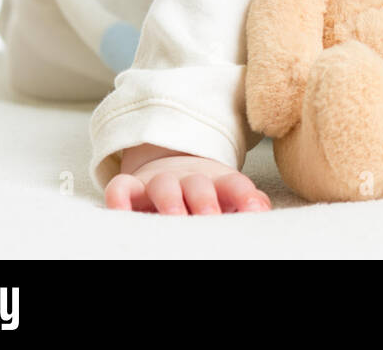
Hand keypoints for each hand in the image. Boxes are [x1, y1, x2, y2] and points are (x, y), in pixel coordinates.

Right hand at [104, 143, 272, 213]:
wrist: (172, 165)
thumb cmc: (207, 192)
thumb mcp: (229, 194)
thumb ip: (248, 200)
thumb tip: (264, 208)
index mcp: (218, 182)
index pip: (235, 184)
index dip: (245, 194)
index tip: (254, 209)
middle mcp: (189, 179)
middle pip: (198, 184)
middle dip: (205, 200)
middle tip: (212, 218)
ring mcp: (159, 180)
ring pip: (163, 184)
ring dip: (169, 200)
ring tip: (175, 217)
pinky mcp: (132, 186)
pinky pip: (121, 187)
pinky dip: (119, 196)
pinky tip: (120, 211)